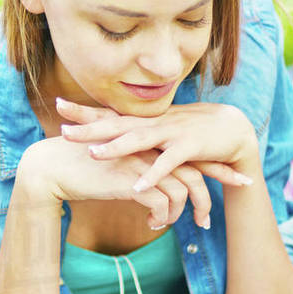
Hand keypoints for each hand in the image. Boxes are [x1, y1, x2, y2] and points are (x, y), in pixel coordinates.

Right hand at [21, 137, 224, 229]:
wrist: (54, 166)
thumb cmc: (83, 168)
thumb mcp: (118, 166)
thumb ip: (139, 170)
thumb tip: (153, 189)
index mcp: (151, 143)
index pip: (191, 154)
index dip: (216, 167)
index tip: (237, 179)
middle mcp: (151, 150)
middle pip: (196, 171)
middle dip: (209, 199)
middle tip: (207, 222)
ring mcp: (142, 164)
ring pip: (182, 191)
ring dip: (182, 215)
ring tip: (173, 228)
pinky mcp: (132, 180)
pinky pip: (163, 204)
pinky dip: (162, 219)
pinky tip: (152, 225)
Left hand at [56, 97, 257, 191]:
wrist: (234, 130)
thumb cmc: (195, 133)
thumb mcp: (164, 133)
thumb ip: (141, 136)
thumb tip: (115, 141)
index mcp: (147, 121)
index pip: (110, 113)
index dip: (85, 111)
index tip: (58, 106)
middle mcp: (155, 123)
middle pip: (117, 123)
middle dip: (90, 127)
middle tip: (63, 130)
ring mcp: (172, 133)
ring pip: (139, 139)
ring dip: (116, 147)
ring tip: (92, 155)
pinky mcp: (190, 147)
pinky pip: (168, 163)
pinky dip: (153, 175)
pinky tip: (137, 187)